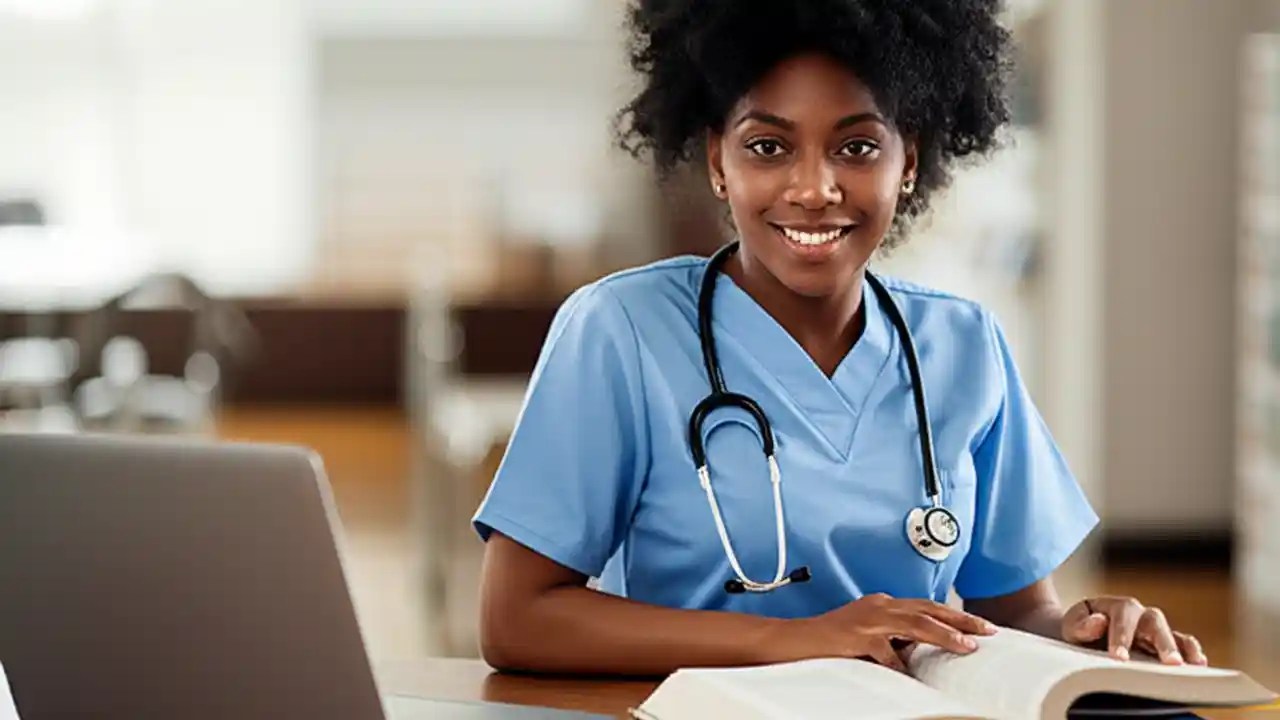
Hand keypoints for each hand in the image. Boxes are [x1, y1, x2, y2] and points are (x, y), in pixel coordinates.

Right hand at [771, 592, 997, 672]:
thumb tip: (917, 653)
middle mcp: (879, 606)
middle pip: (928, 609)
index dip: (954, 615)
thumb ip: (891, 640)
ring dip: (944, 633)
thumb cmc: (827, 642)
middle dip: (960, 618)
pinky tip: (912, 674)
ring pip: (915, 622)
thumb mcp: (866, 637)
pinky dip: (900, 664)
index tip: (979, 626)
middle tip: (988, 630)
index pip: (926, 607)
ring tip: (967, 644)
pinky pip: (886, 652)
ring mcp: (868, 620)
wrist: (792, 641)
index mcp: (882, 604)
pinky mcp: (857, 636)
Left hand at [1060, 596, 1206, 665]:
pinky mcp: (1162, 644)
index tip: (1118, 657)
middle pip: (1155, 622)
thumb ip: (1080, 624)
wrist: (1081, 633)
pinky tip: (1198, 664)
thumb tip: (1100, 621)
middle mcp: (1140, 615)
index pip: (1123, 618)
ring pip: (1173, 633)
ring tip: (1191, 665)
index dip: (1121, 637)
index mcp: (1116, 606)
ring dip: (1182, 648)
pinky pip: (1181, 645)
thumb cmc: (1077, 629)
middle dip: (1163, 642)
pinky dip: (1191, 652)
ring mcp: (1153, 630)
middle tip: (1170, 662)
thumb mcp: (1070, 625)